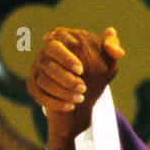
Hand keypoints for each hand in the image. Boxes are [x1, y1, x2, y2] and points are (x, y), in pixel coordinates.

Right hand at [27, 26, 122, 147]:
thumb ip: (112, 47)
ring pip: (44, 82)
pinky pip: (40, 96)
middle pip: (49, 64)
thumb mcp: (105, 56)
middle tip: (83, 87)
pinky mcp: (33, 88)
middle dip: (65, 78)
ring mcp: (36, 71)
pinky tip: (71, 107)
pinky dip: (55, 103)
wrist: (80, 90)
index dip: (67, 57)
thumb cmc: (93, 68)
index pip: (57, 43)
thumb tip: (117, 51)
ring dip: (62, 92)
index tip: (81, 70)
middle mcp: (44, 55)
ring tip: (80, 98)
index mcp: (59, 42)